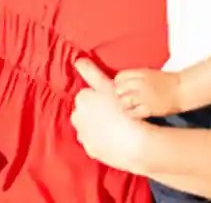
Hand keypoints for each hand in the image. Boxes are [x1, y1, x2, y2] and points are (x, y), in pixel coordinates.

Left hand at [68, 59, 150, 174]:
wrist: (134, 143)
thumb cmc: (122, 110)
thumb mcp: (107, 85)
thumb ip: (91, 72)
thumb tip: (77, 60)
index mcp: (81, 100)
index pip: (88, 94)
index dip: (102, 96)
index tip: (113, 100)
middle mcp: (77, 118)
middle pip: (86, 111)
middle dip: (97, 111)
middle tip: (117, 112)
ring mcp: (84, 136)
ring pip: (90, 127)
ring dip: (99, 126)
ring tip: (117, 126)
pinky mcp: (91, 151)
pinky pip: (95, 143)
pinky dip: (102, 141)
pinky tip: (115, 138)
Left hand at [114, 68, 182, 118]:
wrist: (183, 89)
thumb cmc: (166, 82)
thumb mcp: (149, 74)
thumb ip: (135, 78)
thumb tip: (119, 85)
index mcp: (141, 73)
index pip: (119, 77)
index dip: (118, 84)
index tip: (123, 88)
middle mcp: (141, 84)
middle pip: (119, 90)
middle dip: (120, 95)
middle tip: (125, 99)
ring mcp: (145, 97)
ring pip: (124, 102)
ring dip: (125, 105)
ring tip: (130, 107)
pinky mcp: (149, 109)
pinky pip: (132, 113)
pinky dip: (131, 114)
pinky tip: (135, 113)